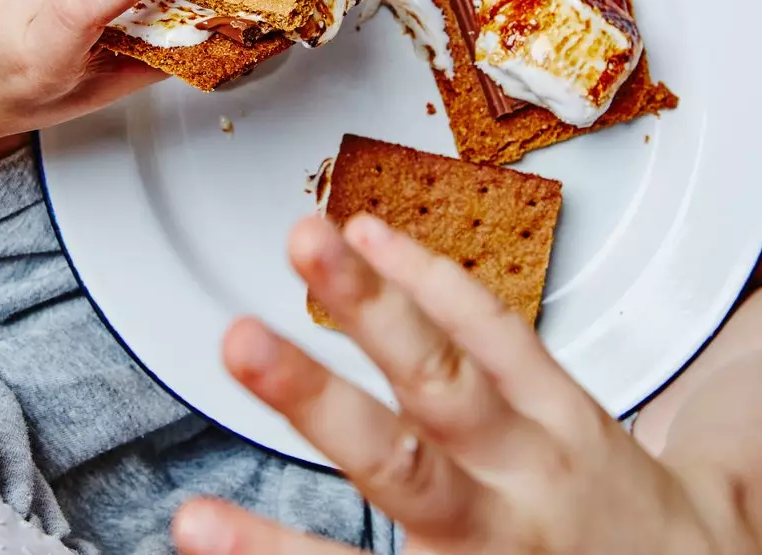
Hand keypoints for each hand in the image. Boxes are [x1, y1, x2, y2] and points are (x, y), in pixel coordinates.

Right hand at [174, 215, 740, 554]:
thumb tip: (257, 549)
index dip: (264, 549)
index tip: (190, 521)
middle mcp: (498, 528)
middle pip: (397, 462)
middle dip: (313, 398)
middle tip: (237, 343)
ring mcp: (539, 459)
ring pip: (449, 376)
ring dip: (371, 301)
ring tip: (306, 237)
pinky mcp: (571, 409)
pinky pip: (505, 339)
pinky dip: (437, 282)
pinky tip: (375, 237)